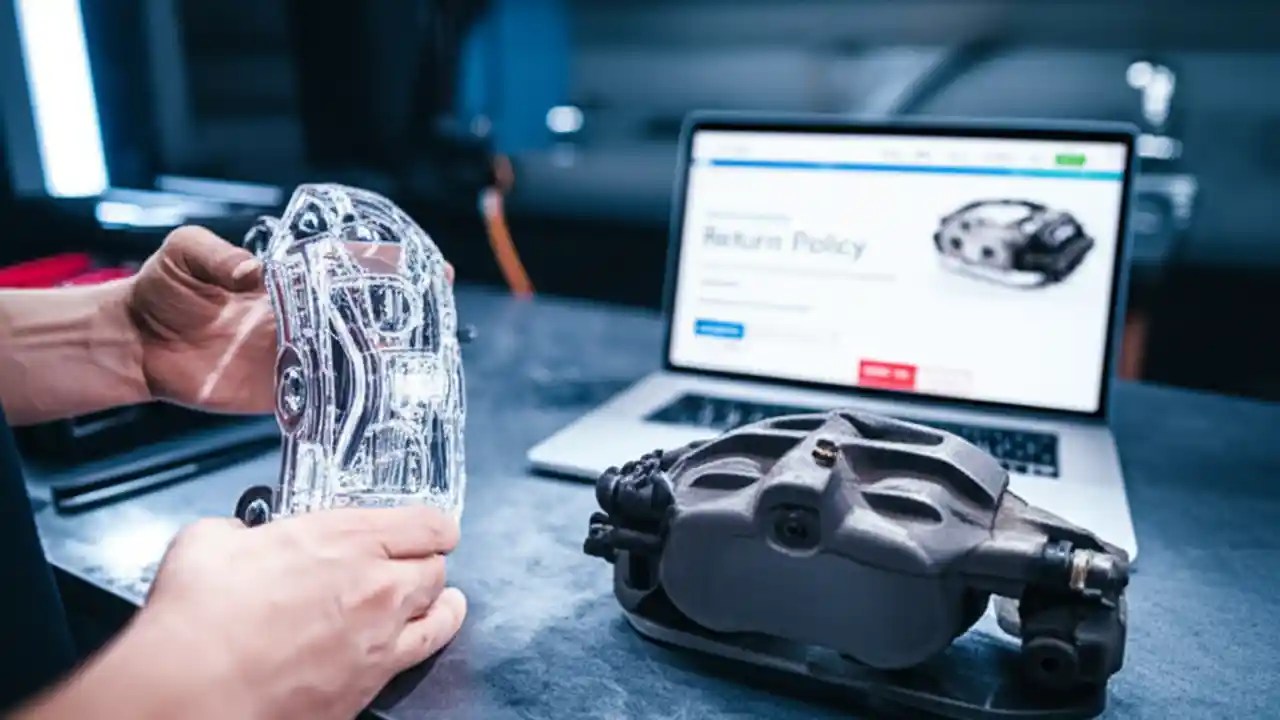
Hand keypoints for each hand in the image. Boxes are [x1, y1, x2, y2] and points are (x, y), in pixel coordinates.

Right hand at [19, 507, 466, 719]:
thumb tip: (243, 537)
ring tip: (439, 598)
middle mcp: (376, 584)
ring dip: (439, 601)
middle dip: (426, 562)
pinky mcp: (371, 682)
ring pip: (441, 612)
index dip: (430, 525)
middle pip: (436, 567)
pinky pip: (421, 655)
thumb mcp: (212, 540)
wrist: (191, 692)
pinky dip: (429, 640)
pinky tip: (418, 638)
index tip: (426, 528)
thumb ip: (244, 531)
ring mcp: (379, 637)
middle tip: (412, 564)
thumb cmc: (197, 619)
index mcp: (344, 538)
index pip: (426, 522)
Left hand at [127, 226, 453, 413]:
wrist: (133, 345)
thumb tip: (256, 272)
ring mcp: (293, 356)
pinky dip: (348, 399)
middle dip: (402, 311)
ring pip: (350, 356)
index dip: (386, 265)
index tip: (425, 263)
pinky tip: (378, 398)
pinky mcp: (279, 392)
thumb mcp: (185, 254)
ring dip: (384, 356)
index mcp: (285, 281)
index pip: (346, 268)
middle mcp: (298, 318)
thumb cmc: (159, 291)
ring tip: (419, 354)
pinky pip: (321, 397)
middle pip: (361, 314)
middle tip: (436, 310)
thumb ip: (219, 257)